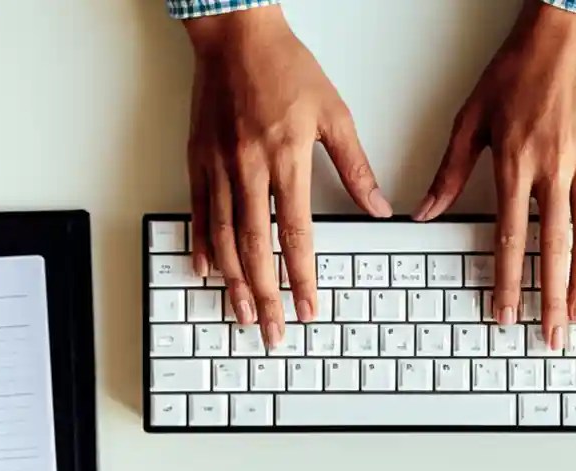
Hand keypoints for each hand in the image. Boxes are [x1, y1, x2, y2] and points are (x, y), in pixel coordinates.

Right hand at [185, 8, 391, 346]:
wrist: (235, 34)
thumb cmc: (285, 68)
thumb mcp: (335, 114)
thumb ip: (355, 167)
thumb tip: (379, 208)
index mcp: (285, 158)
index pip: (296, 233)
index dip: (302, 277)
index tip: (307, 308)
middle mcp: (247, 167)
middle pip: (255, 247)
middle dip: (266, 295)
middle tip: (271, 330)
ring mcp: (217, 165)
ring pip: (222, 237)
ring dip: (233, 281)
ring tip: (242, 312)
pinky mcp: (197, 159)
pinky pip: (197, 211)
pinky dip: (201, 245)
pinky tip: (207, 270)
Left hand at [414, 0, 575, 350]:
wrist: (562, 34)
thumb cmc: (516, 71)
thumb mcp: (470, 119)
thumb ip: (449, 171)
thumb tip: (425, 211)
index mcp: (515, 162)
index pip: (512, 236)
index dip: (510, 280)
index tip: (508, 312)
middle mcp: (554, 167)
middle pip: (555, 244)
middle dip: (552, 295)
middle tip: (554, 332)